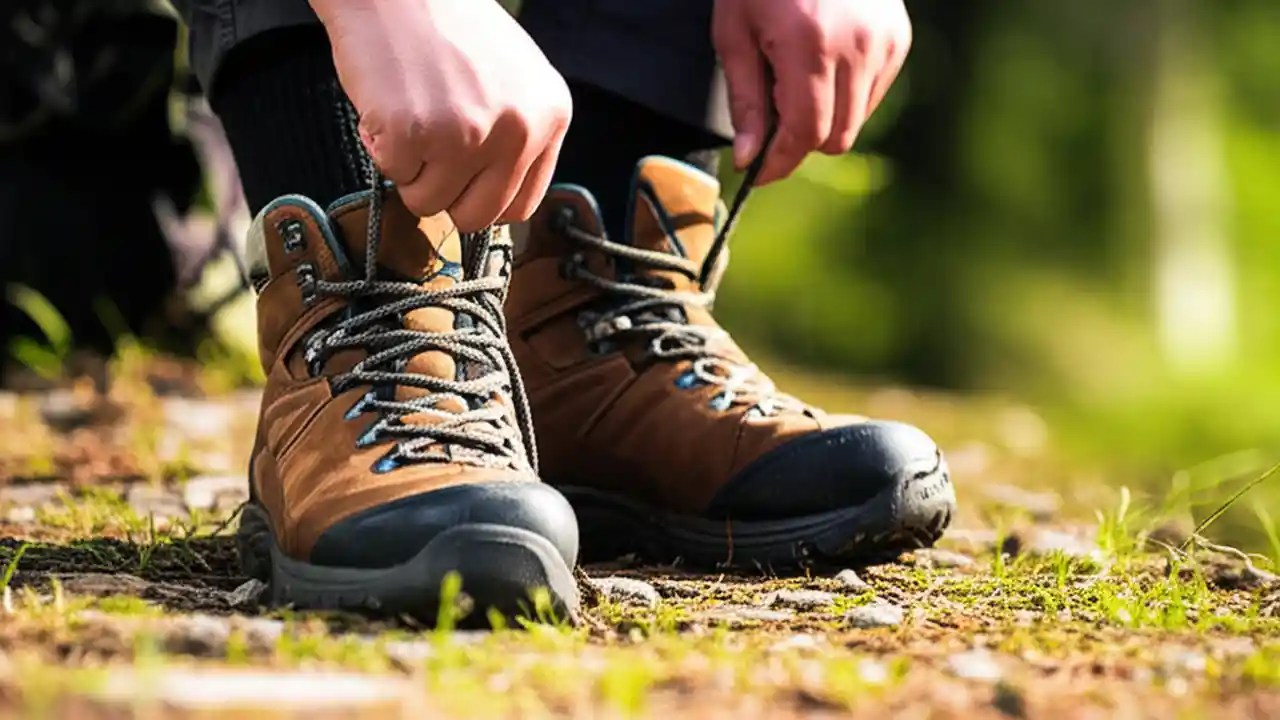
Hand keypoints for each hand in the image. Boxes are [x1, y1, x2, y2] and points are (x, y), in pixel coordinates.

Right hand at [312, 0, 571, 230]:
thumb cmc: (446, 26)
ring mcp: (467, 134)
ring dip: (410, 170)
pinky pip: (393, 175)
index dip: (483, 198)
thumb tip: (497, 196)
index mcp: (549, 115)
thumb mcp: (513, 77)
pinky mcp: (415, 134)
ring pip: (430, 203)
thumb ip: (517, 134)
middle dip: (445, 193)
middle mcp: (517, 130)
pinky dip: (382, 147)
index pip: (522, 204)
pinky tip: (390, 104)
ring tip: (411, 115)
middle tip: (428, 150)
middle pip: (477, 216)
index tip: (462, 182)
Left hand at [713, 0, 911, 183]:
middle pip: (834, 138)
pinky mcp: (899, 39)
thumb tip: (749, 159)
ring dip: (824, 120)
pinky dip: (845, 95)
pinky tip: (823, 63)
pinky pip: (871, 95)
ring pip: (856, 121)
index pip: (804, 133)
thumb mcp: (734, 33)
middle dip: (799, 143)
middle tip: (770, 126)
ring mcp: (884, 43)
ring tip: (795, 82)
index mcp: (809, 45)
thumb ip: (745, 101)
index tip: (756, 174)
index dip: (778, 162)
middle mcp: (856, 46)